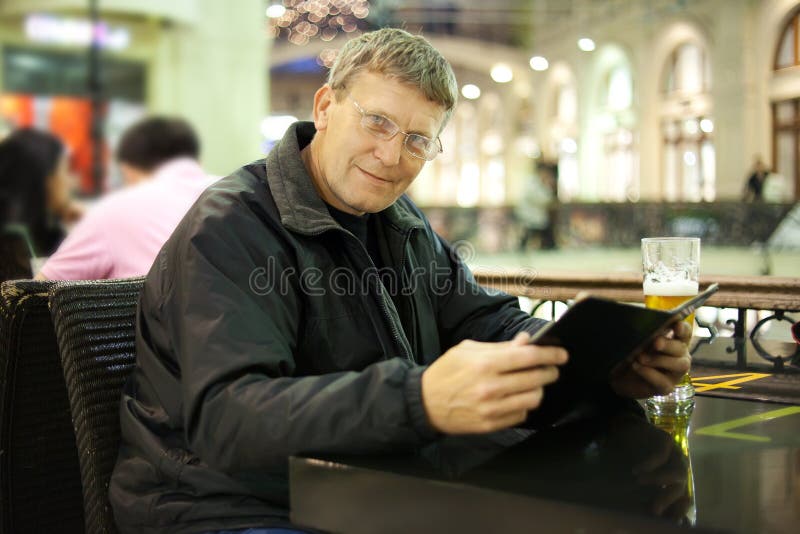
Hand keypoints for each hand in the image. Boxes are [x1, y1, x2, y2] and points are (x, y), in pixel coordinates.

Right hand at [421, 332, 567, 433]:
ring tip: (533, 383)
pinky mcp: (491, 425)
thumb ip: (500, 347)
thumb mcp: (467, 350)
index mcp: (485, 364)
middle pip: (536, 378)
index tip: (561, 353)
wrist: (425, 402)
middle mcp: (491, 387)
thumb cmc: (446, 372)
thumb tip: (526, 341)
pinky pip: (521, 414)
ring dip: (538, 389)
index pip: (529, 357)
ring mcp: (492, 409)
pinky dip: (524, 405)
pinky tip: (516, 397)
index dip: (550, 354)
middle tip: (551, 368)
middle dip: (549, 371)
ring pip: (533, 398)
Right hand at [608, 415, 689, 519]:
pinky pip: (663, 454)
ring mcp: (675, 455)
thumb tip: (644, 513)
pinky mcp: (667, 440)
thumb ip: (643, 496)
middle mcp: (678, 471)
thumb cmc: (630, 459)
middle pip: (681, 490)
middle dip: (668, 500)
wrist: (626, 430)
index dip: (674, 512)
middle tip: (653, 510)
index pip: (681, 502)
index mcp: (673, 483)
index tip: (659, 518)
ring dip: (660, 479)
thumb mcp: (635, 481)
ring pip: (679, 472)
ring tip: (639, 481)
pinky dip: (650, 463)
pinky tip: (637, 469)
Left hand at [609, 320, 691, 398]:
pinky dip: (649, 373)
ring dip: (659, 360)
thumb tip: (644, 325)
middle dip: (669, 345)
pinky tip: (636, 366)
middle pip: (682, 348)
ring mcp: (676, 373)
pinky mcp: (667, 387)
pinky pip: (663, 381)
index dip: (683, 328)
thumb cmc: (635, 352)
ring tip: (641, 357)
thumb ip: (646, 333)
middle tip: (656, 342)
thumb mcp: (639, 340)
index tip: (676, 325)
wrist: (623, 376)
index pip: (685, 332)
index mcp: (676, 341)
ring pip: (679, 365)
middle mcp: (680, 356)